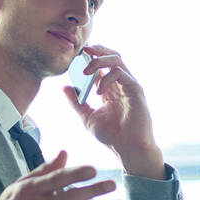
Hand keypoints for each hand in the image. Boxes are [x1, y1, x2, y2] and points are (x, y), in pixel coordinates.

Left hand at [63, 44, 160, 169]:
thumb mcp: (87, 117)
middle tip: (82, 52)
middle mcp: (120, 84)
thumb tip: (64, 86)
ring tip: (86, 70)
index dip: (87, 59)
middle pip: (110, 56)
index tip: (74, 58)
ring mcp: (128, 85)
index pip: (99, 65)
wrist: (129, 149)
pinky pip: (120, 74)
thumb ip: (76, 102)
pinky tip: (98, 92)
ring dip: (99, 60)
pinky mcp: (135, 89)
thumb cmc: (112, 136)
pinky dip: (106, 79)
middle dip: (96, 50)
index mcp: (110, 88)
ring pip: (116, 60)